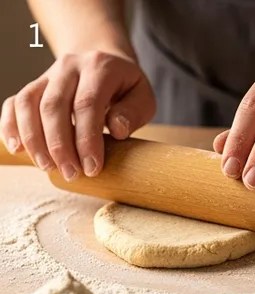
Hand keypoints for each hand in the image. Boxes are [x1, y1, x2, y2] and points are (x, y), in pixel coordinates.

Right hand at [1, 51, 154, 179]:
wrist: (103, 60)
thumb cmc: (125, 87)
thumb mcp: (143, 96)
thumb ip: (134, 112)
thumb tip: (117, 130)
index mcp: (99, 67)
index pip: (87, 104)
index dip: (87, 139)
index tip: (92, 168)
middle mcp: (68, 66)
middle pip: (54, 106)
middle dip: (59, 145)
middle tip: (71, 173)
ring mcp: (46, 75)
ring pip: (28, 103)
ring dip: (34, 139)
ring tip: (47, 167)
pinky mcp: (33, 86)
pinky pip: (14, 103)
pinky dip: (11, 126)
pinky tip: (17, 148)